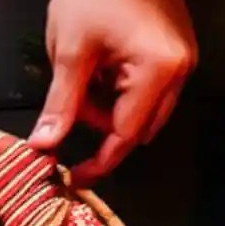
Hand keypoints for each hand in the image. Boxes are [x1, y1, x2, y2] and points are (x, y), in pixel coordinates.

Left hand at [30, 0, 195, 182]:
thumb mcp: (70, 51)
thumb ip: (61, 104)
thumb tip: (45, 143)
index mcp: (159, 70)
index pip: (126, 135)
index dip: (98, 161)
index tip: (75, 176)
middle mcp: (179, 69)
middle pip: (137, 127)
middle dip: (101, 123)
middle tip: (70, 104)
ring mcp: (180, 58)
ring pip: (141, 108)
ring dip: (108, 103)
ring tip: (84, 68)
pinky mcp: (173, 49)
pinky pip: (146, 85)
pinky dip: (118, 85)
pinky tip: (100, 60)